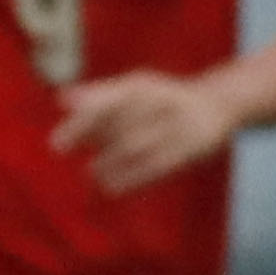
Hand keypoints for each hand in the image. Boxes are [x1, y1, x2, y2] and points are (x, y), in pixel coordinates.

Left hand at [51, 70, 238, 193]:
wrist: (218, 103)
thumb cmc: (163, 98)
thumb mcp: (134, 89)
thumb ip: (99, 94)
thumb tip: (61, 100)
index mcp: (142, 86)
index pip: (106, 104)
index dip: (80, 125)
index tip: (56, 145)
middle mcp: (160, 102)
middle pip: (120, 125)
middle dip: (91, 141)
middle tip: (65, 155)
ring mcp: (178, 125)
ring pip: (138, 146)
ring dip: (110, 162)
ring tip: (92, 174)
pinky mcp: (192, 148)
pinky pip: (158, 166)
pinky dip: (133, 178)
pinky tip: (113, 188)